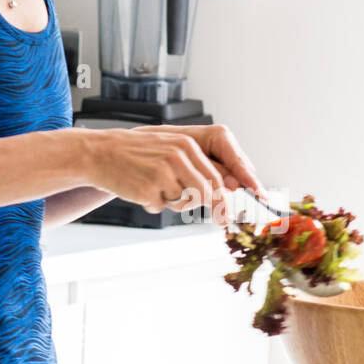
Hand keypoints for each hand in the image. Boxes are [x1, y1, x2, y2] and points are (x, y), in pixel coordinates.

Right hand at [84, 123, 265, 224]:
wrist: (99, 153)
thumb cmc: (139, 156)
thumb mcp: (171, 153)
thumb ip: (200, 167)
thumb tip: (233, 186)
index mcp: (188, 143)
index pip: (224, 169)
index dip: (245, 184)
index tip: (264, 198)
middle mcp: (180, 153)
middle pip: (211, 190)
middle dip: (215, 207)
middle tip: (221, 220)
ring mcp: (166, 170)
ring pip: (189, 201)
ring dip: (177, 203)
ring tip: (158, 189)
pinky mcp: (151, 187)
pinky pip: (165, 206)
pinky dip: (155, 204)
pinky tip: (141, 191)